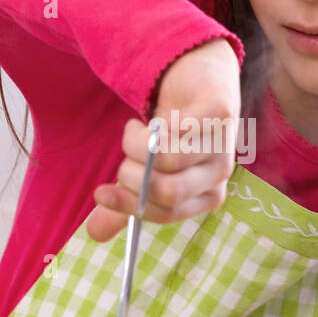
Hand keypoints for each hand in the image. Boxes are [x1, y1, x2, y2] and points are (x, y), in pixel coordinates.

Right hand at [85, 38, 241, 242]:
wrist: (200, 82)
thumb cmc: (172, 132)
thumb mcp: (147, 169)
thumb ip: (126, 200)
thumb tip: (94, 234)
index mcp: (206, 196)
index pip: (165, 213)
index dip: (128, 206)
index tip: (99, 193)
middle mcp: (220, 175)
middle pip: (167, 192)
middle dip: (130, 175)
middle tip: (124, 157)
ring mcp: (223, 144)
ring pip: (166, 159)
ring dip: (134, 145)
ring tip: (134, 132)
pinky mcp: (220, 114)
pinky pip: (176, 130)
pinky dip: (148, 127)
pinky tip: (148, 121)